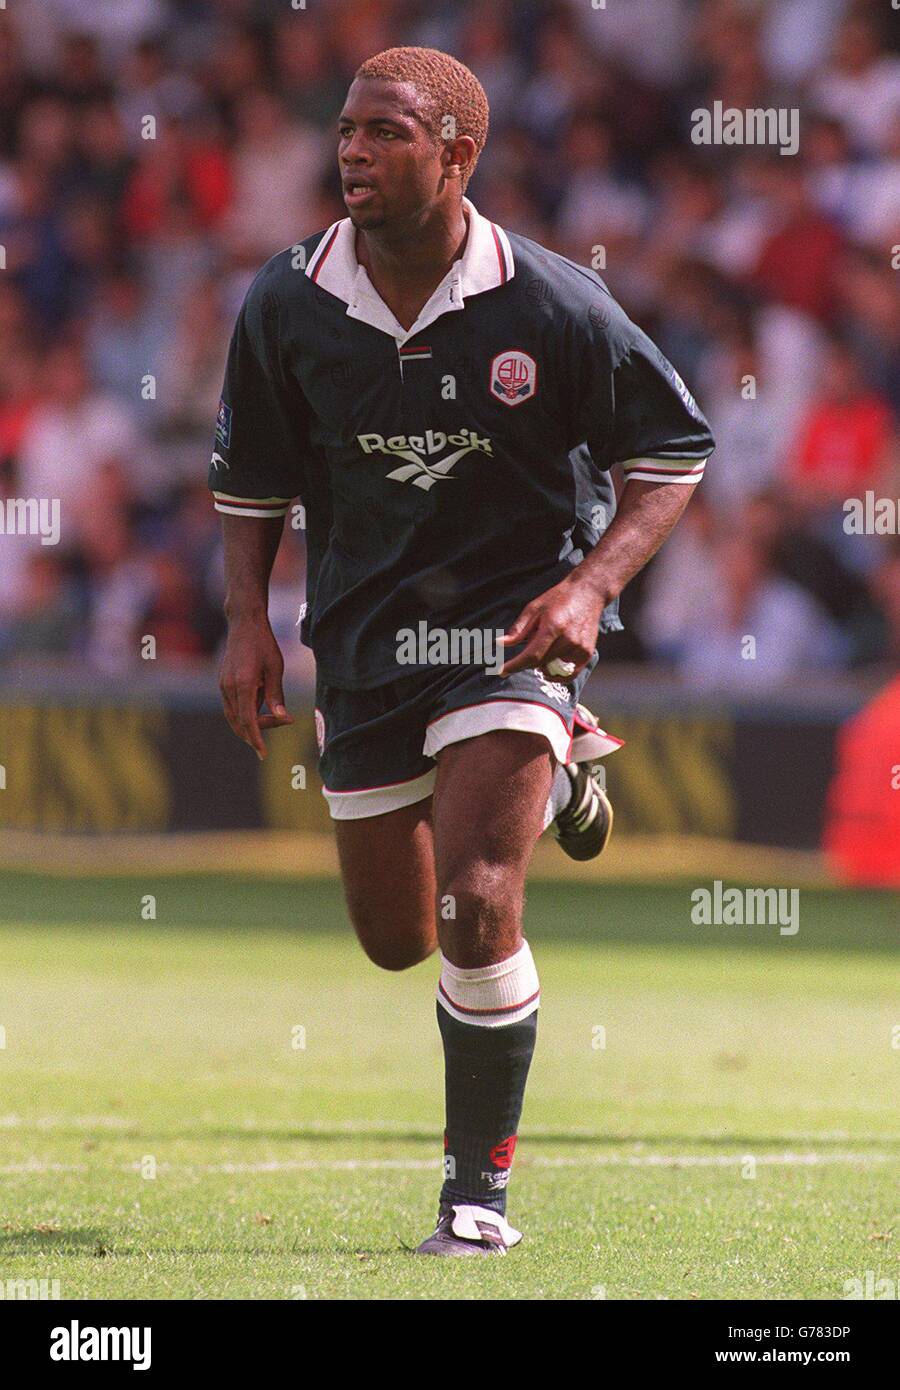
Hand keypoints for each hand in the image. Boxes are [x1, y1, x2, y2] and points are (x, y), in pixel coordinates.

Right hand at [219, 616, 293, 758]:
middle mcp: (228, 688)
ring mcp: (223, 686)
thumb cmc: (264, 644)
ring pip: (234, 717)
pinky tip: (260, 708)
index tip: (263, 753)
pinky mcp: (223, 684)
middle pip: (240, 723)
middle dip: (258, 731)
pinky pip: (232, 707)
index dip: (256, 739)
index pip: (248, 721)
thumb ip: (276, 696)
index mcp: (243, 684)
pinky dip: (244, 714)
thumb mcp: (276, 669)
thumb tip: (283, 718)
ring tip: (272, 721)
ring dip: (251, 724)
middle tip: (283, 722)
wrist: (244, 624)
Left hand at [499, 575, 603, 677]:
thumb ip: (518, 629)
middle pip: (541, 663)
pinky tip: (552, 663)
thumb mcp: (534, 608)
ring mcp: (580, 648)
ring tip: (546, 646)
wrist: (588, 593)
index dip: (515, 666)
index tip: (501, 672)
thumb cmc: (558, 599)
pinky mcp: (587, 654)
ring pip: (553, 669)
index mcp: (553, 627)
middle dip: (527, 661)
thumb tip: (499, 643)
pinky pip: (568, 674)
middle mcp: (569, 640)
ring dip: (543, 665)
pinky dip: (557, 673)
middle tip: (530, 644)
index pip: (532, 655)